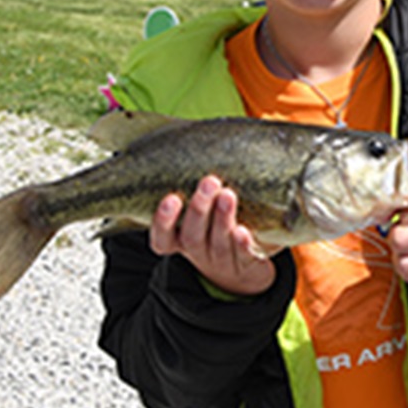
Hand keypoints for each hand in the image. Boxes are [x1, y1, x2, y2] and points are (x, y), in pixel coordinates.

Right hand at [151, 175, 276, 295]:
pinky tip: (244, 231)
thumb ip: (193, 183)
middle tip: (209, 181)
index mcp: (180, 238)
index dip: (162, 221)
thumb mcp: (198, 212)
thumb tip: (193, 137)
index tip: (170, 198)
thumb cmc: (215, 228)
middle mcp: (198, 250)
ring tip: (228, 195)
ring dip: (222, 218)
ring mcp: (221, 258)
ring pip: (218, 242)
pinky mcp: (246, 262)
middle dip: (199, 208)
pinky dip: (243, 243)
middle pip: (191, 235)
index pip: (162, 236)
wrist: (241, 270)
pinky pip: (244, 256)